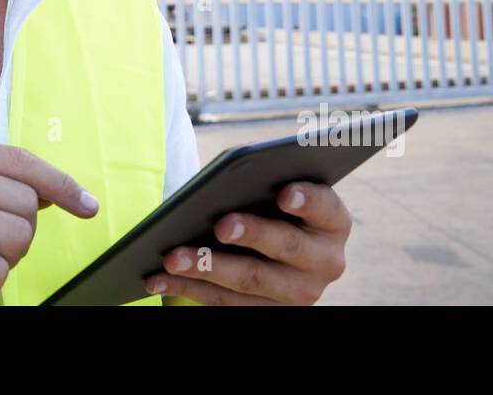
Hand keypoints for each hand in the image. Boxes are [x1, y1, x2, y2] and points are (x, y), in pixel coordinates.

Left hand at [144, 181, 350, 305]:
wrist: (273, 244)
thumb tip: (226, 182)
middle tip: (221, 225)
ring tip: (172, 257)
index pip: (325, 207)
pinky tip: (160, 277)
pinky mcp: (268, 312)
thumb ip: (263, 180)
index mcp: (333, 222)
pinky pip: (226, 303)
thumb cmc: (269, 201)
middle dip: (251, 235)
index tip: (284, 193)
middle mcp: (325, 261)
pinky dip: (189, 288)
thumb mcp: (276, 187)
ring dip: (206, 268)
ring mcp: (298, 293)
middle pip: (286, 247)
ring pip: (250, 282)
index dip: (307, 200)